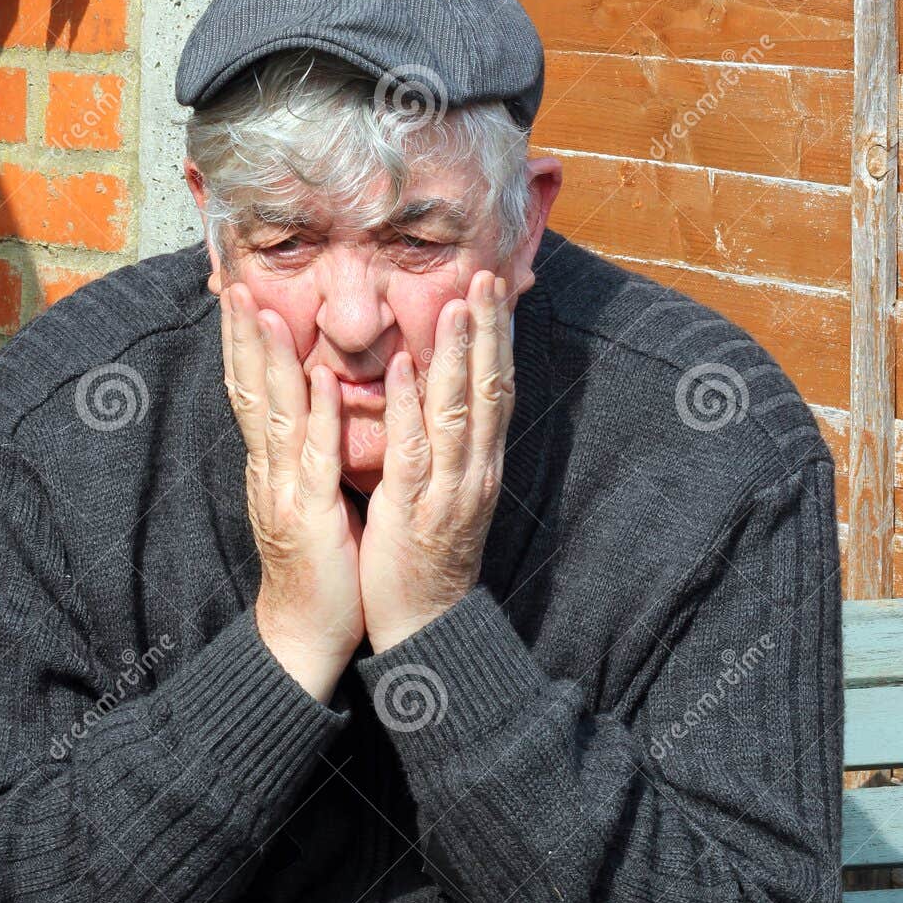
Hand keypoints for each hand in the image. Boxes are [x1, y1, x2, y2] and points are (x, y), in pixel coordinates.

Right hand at [220, 278, 365, 702]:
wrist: (305, 633)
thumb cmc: (317, 563)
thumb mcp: (305, 495)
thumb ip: (303, 451)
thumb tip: (310, 406)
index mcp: (269, 464)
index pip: (250, 391)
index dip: (241, 344)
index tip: (239, 296)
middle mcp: (268, 469)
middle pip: (250, 391)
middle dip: (242, 337)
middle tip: (234, 285)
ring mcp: (285, 490)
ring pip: (275, 413)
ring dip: (270, 360)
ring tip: (265, 311)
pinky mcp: (311, 515)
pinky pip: (314, 458)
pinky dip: (318, 416)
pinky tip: (321, 379)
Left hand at [359, 271, 515, 653]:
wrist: (425, 625)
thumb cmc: (428, 554)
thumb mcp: (450, 491)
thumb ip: (452, 444)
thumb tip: (451, 396)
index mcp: (481, 463)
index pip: (498, 388)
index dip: (498, 338)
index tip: (495, 290)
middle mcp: (475, 470)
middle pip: (490, 388)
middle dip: (488, 331)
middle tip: (488, 277)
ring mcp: (449, 489)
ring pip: (458, 411)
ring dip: (457, 354)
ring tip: (455, 303)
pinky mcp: (413, 509)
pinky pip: (414, 449)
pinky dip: (410, 404)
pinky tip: (404, 365)